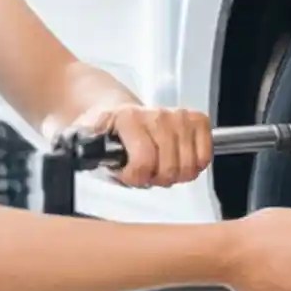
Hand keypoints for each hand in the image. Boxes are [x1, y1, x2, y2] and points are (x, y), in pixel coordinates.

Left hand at [74, 104, 212, 187]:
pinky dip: (194, 165)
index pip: (143, 163)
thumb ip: (86, 155)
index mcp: (127, 118)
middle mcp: (156, 114)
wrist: (116, 113)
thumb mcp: (86, 145)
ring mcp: (179, 115)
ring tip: (160, 166)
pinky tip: (177, 159)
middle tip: (146, 171)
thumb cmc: (106, 135)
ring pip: (189, 166)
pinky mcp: (197, 119)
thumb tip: (86, 161)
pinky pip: (205, 156)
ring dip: (175, 174)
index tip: (127, 173)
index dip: (135, 178)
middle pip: (170, 168)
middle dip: (157, 178)